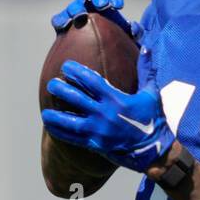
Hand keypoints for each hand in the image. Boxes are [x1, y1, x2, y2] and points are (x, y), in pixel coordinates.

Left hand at [42, 60, 172, 172]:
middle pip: (77, 99)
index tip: (66, 66)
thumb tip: (147, 48)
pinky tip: (51, 128)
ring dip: (56, 117)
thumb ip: (146, 71)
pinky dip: (61, 133)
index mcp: (117, 100)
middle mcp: (105, 115)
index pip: (92, 81)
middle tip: (51, 84)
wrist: (155, 150)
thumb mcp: (152, 94)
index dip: (77, 72)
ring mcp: (99, 131)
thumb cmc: (153, 120)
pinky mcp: (97, 145)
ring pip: (71, 122)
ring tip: (44, 112)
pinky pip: (75, 139)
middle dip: (61, 90)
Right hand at [50, 0, 141, 42]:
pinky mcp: (62, 24)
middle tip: (103, 5)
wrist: (97, 60)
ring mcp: (75, 11)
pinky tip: (63, 25)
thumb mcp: (128, 38)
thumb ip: (135, 32)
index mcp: (105, 0)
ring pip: (74, 4)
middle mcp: (89, 2)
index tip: (119, 6)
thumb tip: (134, 27)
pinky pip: (58, 19)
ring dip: (77, 7)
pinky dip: (60, 20)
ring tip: (80, 15)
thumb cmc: (114, 44)